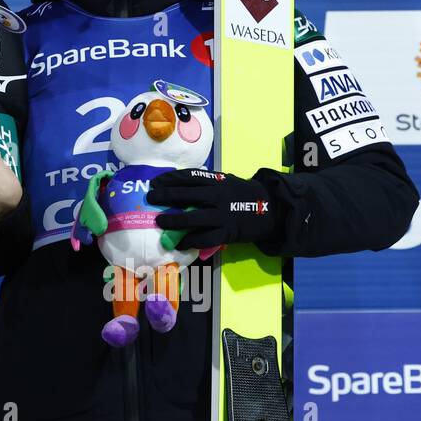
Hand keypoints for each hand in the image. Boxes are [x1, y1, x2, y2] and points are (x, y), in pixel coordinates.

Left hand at [147, 169, 276, 250]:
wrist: (270, 209)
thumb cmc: (241, 194)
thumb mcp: (226, 181)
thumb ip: (206, 183)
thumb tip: (176, 184)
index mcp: (217, 181)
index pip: (189, 177)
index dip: (169, 179)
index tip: (155, 182)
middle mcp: (218, 197)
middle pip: (186, 195)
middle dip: (165, 196)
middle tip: (150, 198)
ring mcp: (222, 216)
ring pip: (193, 219)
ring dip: (173, 221)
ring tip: (159, 222)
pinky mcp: (227, 233)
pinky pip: (204, 238)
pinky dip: (190, 241)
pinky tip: (178, 243)